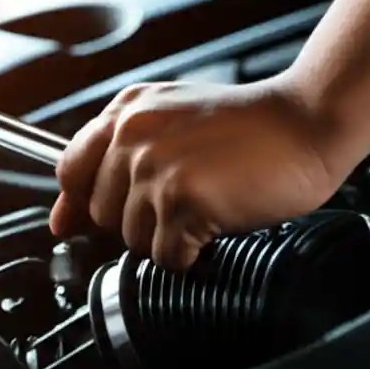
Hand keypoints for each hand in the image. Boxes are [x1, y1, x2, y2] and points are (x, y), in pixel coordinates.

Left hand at [49, 75, 345, 269]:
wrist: (305, 122)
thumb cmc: (248, 125)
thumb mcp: (170, 122)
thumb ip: (115, 159)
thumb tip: (64, 219)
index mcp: (126, 112)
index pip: (70, 170)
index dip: (81, 202)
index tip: (86, 219)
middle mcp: (133, 136)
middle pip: (102, 214)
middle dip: (138, 221)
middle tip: (181, 202)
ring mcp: (155, 167)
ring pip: (133, 240)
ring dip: (168, 238)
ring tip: (203, 208)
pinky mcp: (182, 199)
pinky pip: (167, 256)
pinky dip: (192, 255)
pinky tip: (213, 227)